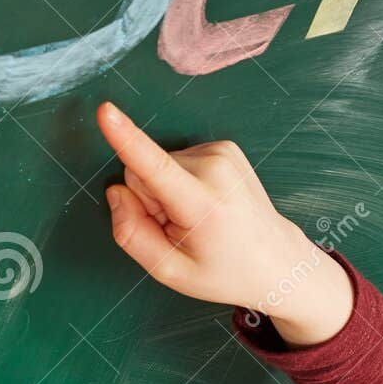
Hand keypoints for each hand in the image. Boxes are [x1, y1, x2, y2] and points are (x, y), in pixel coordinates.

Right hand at [97, 102, 353, 345]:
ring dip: (169, 193)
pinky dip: (184, 182)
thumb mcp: (171, 271)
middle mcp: (215, 170)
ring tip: (200, 218)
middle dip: (151, 201)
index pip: (154, 167)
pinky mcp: (224, 147)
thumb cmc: (222, 271)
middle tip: (182, 229)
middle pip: (143, 172)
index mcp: (203, 205)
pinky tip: (207, 202)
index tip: (106, 111)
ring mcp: (223, 153)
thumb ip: (132, 234)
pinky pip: (177, 160)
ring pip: (160, 164)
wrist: (276, 261)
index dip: (125, 137)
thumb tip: (116, 192)